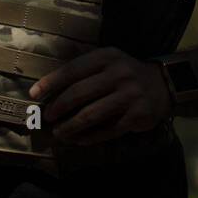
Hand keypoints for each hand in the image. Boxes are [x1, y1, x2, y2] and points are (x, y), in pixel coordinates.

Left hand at [29, 47, 171, 145]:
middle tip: (47, 117)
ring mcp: (128, 96)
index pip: (73, 70)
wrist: (164, 84)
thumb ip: (84, 67)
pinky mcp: (136, 116)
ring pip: (91, 115)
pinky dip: (90, 137)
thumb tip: (50, 85)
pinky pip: (107, 130)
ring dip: (71, 126)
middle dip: (58, 107)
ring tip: (59, 133)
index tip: (34, 94)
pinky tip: (78, 140)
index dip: (51, 82)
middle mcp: (118, 74)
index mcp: (107, 58)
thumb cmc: (126, 72)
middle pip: (79, 93)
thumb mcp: (108, 60)